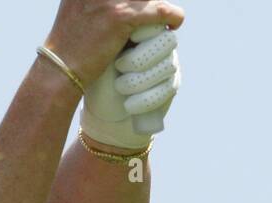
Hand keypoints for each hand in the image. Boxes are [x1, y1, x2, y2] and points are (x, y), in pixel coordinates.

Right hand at [44, 0, 184, 85]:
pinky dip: (173, 16)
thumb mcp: (77, 7)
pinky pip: (161, 9)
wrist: (61, 69)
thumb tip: (120, 0)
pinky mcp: (121, 16)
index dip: (138, 0)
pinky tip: (174, 24)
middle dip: (147, 2)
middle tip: (152, 13)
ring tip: (163, 18)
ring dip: (159, 6)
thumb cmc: (70, 44)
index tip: (143, 5)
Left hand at [81, 25, 181, 148]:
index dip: (146, 31)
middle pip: (166, 41)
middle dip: (141, 57)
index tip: (130, 40)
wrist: (104, 114)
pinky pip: (167, 89)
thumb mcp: (104, 57)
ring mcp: (169, 64)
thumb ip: (118, 37)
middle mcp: (160, 44)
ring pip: (168, 65)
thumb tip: (129, 23)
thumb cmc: (99, 80)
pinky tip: (129, 105)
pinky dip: (145, 99)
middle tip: (119, 67)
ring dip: (139, 80)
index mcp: (144, 31)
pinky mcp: (172, 85)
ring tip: (120, 87)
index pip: (156, 20)